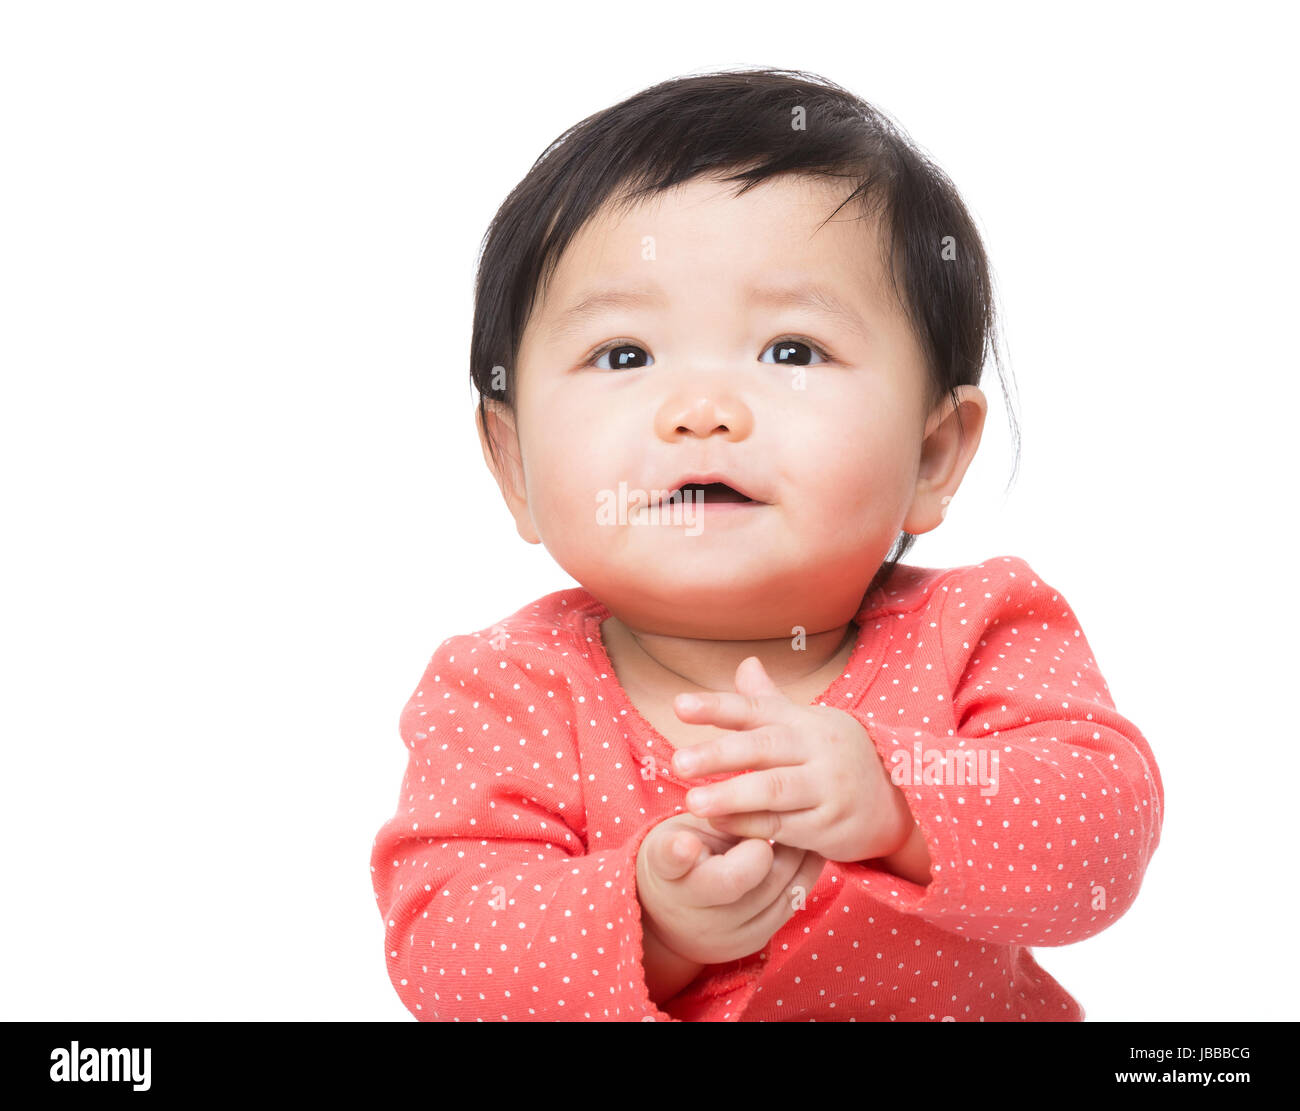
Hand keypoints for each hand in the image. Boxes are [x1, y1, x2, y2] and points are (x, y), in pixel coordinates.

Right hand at [636, 810, 825, 967]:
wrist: (676, 915)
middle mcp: (689, 910)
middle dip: (764, 844)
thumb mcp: (681, 830)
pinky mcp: (751, 942)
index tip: (686, 842)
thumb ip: (712, 819)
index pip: (669, 861)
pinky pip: (789, 904)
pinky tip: (806, 851)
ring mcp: (722, 933)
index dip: (678, 853)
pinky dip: (803, 874)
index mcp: (665, 871)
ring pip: (773, 891)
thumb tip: (758, 803)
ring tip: (798, 828)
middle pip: (736, 877)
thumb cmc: (682, 855)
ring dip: (793, 856)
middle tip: (777, 817)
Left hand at [670, 655, 916, 863]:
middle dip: (719, 754)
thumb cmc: (835, 757)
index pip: (755, 707)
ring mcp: (825, 787)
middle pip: (762, 747)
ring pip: (773, 790)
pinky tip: (721, 825)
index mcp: (803, 719)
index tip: (679, 706)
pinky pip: (784, 826)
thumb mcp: (808, 724)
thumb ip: (769, 699)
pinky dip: (751, 826)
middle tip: (678, 762)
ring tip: (692, 802)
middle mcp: (815, 748)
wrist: (898, 801)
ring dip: (731, 796)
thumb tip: (745, 663)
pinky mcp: (829, 825)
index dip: (717, 706)